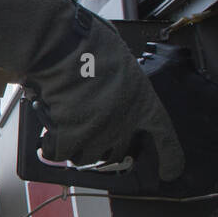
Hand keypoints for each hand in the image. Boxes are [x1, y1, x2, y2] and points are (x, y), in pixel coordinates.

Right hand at [24, 9, 184, 181]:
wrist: (63, 46)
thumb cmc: (88, 44)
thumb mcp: (119, 62)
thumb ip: (119, 84)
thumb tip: (107, 92)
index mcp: (143, 101)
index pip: (165, 137)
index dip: (170, 159)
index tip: (169, 173)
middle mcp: (125, 122)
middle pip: (117, 153)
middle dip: (102, 148)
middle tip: (87, 137)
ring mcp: (99, 132)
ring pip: (86, 157)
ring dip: (75, 147)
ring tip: (62, 130)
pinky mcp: (73, 136)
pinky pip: (60, 152)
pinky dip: (51, 146)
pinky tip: (47, 135)